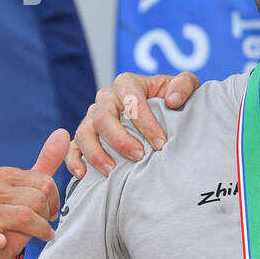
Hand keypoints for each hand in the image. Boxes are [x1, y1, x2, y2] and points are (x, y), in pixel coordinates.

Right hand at [0, 129, 67, 258]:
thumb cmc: (15, 218)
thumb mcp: (32, 189)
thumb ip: (47, 162)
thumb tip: (63, 132)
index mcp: (4, 175)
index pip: (46, 182)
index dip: (53, 201)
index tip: (48, 211)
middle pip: (38, 198)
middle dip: (47, 216)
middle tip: (43, 224)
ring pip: (27, 216)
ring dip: (38, 230)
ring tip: (37, 234)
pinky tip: (2, 241)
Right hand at [65, 71, 198, 177]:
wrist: (167, 114)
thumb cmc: (175, 100)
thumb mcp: (187, 86)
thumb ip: (185, 84)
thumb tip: (173, 99)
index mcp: (127, 83)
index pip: (131, 99)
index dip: (145, 122)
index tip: (161, 144)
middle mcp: (106, 98)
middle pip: (103, 117)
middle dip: (120, 139)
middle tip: (139, 157)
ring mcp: (92, 117)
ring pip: (84, 132)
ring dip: (96, 153)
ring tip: (113, 171)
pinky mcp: (85, 136)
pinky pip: (73, 147)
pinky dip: (74, 160)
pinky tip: (84, 175)